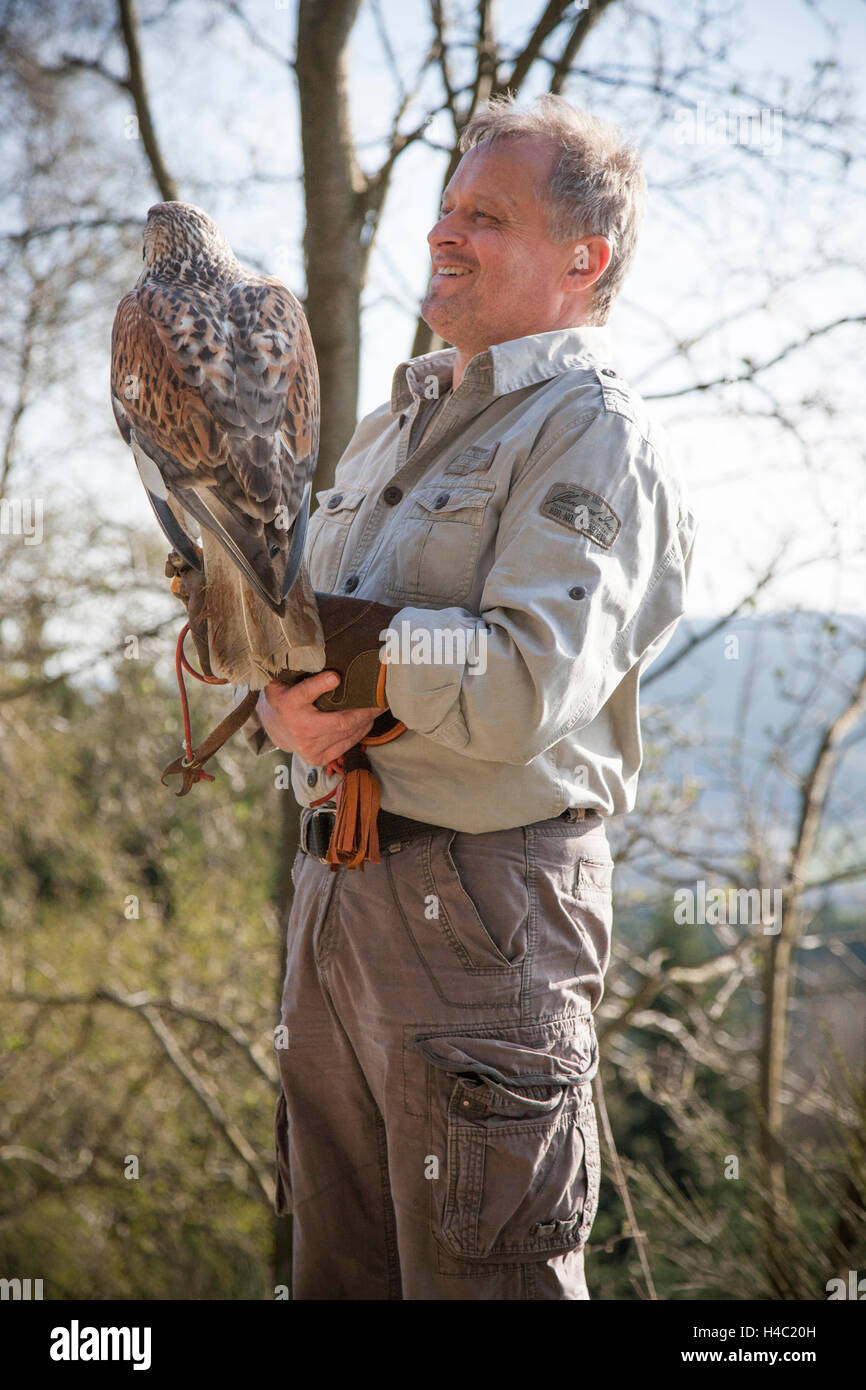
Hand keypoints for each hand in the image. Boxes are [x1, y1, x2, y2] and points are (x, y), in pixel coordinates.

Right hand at [257, 671, 381, 766]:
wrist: (273, 727)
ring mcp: (309, 746)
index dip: (320, 684)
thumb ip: (303, 670)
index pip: (305, 692)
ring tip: (381, 708)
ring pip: (347, 733)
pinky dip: (360, 732)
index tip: (335, 676)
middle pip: (340, 721)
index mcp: (288, 703)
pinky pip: (346, 745)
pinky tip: (368, 721)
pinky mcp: (317, 758)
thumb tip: (328, 650)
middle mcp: (299, 728)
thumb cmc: (287, 696)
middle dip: (365, 710)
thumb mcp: (286, 679)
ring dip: (367, 720)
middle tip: (383, 699)